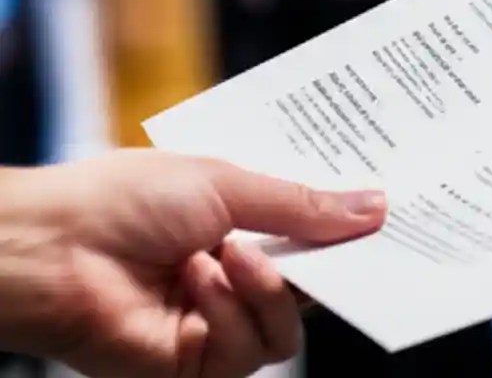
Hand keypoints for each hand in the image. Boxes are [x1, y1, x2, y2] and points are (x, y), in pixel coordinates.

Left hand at [0, 150, 385, 377]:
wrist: (52, 249)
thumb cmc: (121, 200)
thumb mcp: (228, 183)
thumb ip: (303, 206)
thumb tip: (373, 208)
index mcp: (240, 219)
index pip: (311, 230)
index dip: (348, 228)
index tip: (388, 218)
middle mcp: (234, 270)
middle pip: (312, 285)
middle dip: (326, 267)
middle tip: (349, 243)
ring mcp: (218, 319)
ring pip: (288, 327)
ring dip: (264, 290)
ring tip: (226, 257)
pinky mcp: (199, 362)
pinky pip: (249, 350)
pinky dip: (228, 314)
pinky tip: (196, 285)